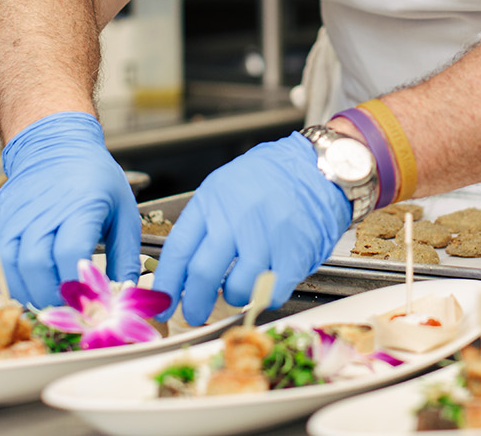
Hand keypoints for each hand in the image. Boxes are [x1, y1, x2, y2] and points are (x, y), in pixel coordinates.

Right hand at [0, 111, 141, 307]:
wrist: (56, 145)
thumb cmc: (94, 179)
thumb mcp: (124, 211)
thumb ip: (126, 255)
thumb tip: (125, 294)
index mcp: (81, 203)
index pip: (70, 252)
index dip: (77, 282)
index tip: (89, 298)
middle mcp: (44, 209)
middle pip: (37, 265)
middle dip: (52, 295)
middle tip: (68, 306)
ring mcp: (16, 215)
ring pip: (10, 267)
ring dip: (28, 293)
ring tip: (48, 298)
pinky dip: (6, 282)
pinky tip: (27, 285)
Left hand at [153, 132, 349, 325]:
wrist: (319, 167)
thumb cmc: (272, 177)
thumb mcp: (227, 186)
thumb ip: (206, 223)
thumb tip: (183, 269)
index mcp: (213, 200)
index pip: (178, 250)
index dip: (167, 284)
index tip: (161, 303)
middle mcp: (236, 217)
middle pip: (203, 274)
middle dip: (194, 303)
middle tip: (193, 312)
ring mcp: (266, 236)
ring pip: (237, 288)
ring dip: (233, 298)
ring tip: (238, 288)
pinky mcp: (294, 253)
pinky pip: (270, 293)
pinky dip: (264, 298)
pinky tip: (263, 286)